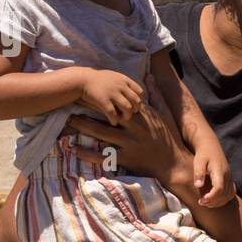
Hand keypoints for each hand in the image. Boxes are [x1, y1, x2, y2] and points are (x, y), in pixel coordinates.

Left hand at [66, 79, 191, 185]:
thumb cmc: (170, 139)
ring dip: (83, 128)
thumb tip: (150, 77)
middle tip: (71, 103)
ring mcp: (128, 144)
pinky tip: (75, 149)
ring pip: (101, 133)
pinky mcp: (125, 159)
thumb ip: (156, 96)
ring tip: (68, 122)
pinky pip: (102, 156)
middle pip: (105, 115)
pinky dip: (88, 153)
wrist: (174, 164)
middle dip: (87, 109)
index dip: (102, 97)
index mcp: (141, 116)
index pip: (118, 103)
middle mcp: (133, 128)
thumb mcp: (166, 115)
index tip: (89, 91)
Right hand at [78, 69, 145, 125]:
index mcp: (124, 80)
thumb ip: (124, 83)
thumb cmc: (99, 79)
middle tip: (130, 114)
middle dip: (135, 109)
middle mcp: (120, 86)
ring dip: (127, 116)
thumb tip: (134, 92)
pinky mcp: (103, 101)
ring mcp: (112, 93)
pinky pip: (113, 114)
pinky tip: (113, 122)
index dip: (139, 100)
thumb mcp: (114, 76)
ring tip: (123, 119)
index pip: (140, 91)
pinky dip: (115, 120)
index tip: (135, 105)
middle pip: (136, 101)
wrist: (82, 79)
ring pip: (127, 108)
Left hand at [192, 139, 235, 206]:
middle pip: (225, 194)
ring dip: (219, 202)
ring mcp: (230, 178)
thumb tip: (198, 185)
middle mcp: (227, 175)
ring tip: (206, 202)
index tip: (201, 200)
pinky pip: (231, 193)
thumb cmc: (203, 154)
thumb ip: (198, 173)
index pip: (219, 188)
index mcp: (219, 170)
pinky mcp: (230, 179)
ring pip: (229, 195)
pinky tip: (214, 200)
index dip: (211, 197)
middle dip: (213, 201)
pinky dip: (223, 199)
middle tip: (201, 202)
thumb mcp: (198, 161)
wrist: (211, 145)